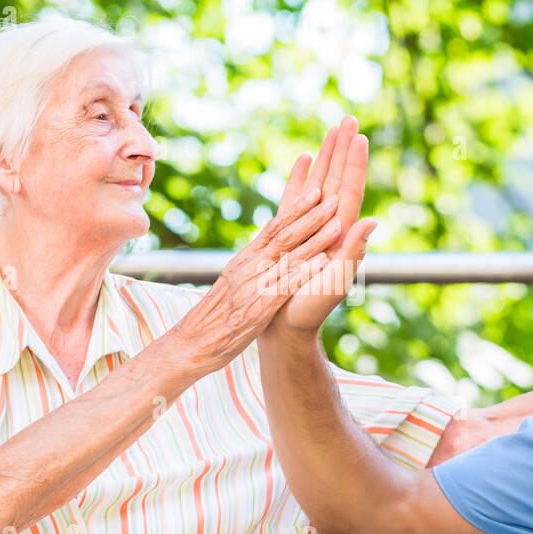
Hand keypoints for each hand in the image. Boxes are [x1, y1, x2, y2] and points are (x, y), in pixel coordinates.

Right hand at [173, 181, 341, 371]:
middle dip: (311, 216)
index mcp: (245, 259)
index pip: (273, 227)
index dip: (295, 208)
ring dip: (316, 239)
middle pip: (285, 235)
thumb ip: (249, 265)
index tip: (315, 192)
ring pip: (289, 257)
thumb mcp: (231, 281)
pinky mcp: (261, 307)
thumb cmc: (214, 315)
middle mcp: (251, 266)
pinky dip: (305, 272)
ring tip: (338, 225)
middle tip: (334, 198)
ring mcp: (256, 285)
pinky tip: (323, 262)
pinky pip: (286, 285)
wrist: (194, 341)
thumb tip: (263, 250)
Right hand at [270, 116, 375, 334]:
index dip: (355, 164)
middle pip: (338, 179)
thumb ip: (353, 252)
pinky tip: (304, 159)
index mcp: (341, 235)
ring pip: (319, 183)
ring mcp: (310, 228)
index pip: (351, 191)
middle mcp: (329, 227)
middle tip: (349, 118)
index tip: (360, 136)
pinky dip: (301, 177)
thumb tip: (372, 221)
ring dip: (326, 157)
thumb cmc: (310, 310)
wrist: (285, 328)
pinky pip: (296, 197)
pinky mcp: (291, 233)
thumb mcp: (336, 281)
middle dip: (342, 149)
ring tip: (330, 130)